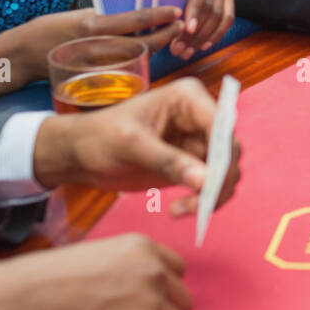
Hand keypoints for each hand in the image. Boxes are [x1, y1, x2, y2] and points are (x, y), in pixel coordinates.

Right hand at [0, 234, 190, 309]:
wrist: (16, 304)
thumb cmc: (42, 282)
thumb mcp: (96, 256)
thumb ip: (127, 268)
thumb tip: (143, 294)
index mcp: (143, 248)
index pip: (177, 273)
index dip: (159, 293)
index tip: (137, 306)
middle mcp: (154, 273)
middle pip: (181, 303)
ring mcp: (152, 306)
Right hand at [12, 6, 182, 80]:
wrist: (26, 54)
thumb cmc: (52, 29)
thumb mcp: (80, 15)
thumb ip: (106, 16)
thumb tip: (134, 13)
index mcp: (95, 25)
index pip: (136, 20)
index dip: (160, 16)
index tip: (176, 10)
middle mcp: (99, 46)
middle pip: (144, 42)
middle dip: (167, 34)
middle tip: (182, 25)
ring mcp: (99, 64)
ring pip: (138, 56)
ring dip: (157, 47)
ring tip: (172, 36)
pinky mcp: (96, 76)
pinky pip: (125, 67)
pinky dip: (139, 59)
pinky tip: (149, 51)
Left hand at [32, 77, 241, 216]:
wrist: (80, 154)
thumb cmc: (99, 138)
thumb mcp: (130, 145)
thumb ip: (168, 161)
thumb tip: (205, 181)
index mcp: (188, 98)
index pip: (221, 126)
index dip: (223, 156)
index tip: (210, 185)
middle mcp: (200, 117)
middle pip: (229, 151)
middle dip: (219, 181)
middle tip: (199, 206)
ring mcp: (198, 141)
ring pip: (226, 171)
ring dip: (212, 195)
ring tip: (182, 211)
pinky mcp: (193, 164)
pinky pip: (212, 184)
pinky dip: (204, 200)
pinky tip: (179, 210)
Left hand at [172, 0, 235, 59]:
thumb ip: (164, 5)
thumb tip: (166, 28)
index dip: (194, 11)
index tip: (188, 29)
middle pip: (208, 6)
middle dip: (194, 32)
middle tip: (180, 50)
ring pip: (219, 15)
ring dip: (203, 38)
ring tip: (188, 52)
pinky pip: (228, 18)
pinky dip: (217, 34)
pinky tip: (204, 46)